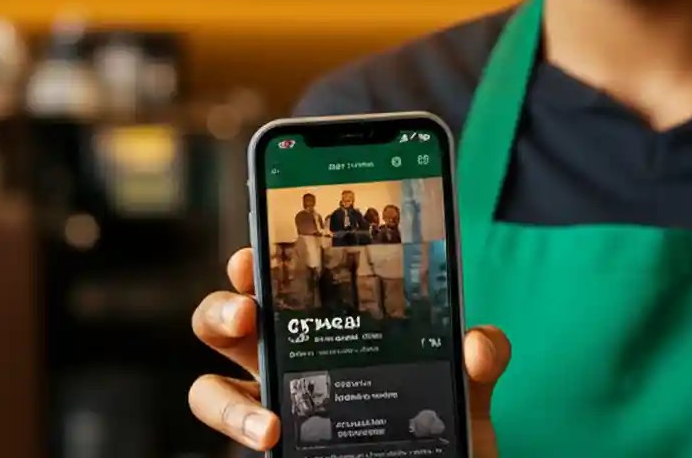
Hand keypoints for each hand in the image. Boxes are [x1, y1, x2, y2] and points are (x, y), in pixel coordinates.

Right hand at [189, 248, 511, 454]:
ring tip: (267, 417)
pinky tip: (272, 435)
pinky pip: (238, 433)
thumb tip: (475, 343)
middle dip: (221, 307)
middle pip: (225, 322)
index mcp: (329, 325)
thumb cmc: (443, 424)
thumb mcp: (470, 385)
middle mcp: (292, 360)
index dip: (261, 259)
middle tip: (247, 310)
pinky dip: (244, 431)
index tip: (257, 253)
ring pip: (209, 389)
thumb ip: (481, 355)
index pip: (283, 279)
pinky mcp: (277, 444)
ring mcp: (277, 406)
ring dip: (223, 399)